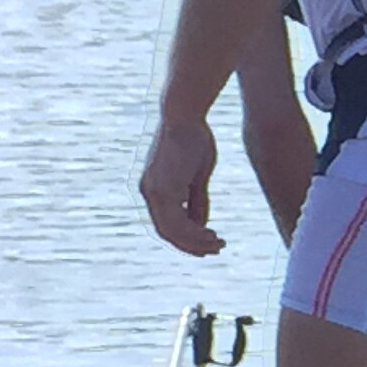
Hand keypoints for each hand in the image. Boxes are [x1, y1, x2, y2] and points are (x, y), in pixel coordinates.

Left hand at [139, 116, 222, 256]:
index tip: (208, 242)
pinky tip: (211, 234)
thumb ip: (195, 199)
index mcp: (154, 188)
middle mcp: (149, 192)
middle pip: (166, 231)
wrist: (183, 115)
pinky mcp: (162, 189)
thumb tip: (200, 224)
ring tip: (217, 244)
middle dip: (190, 245)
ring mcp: (153, 191)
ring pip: (171, 230)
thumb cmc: (193, 138)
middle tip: (214, 250)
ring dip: (195, 242)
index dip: (186, 237)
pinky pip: (177, 221)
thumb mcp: (196, 175)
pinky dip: (194, 232)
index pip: (167, 223)